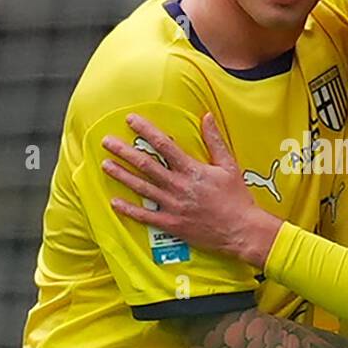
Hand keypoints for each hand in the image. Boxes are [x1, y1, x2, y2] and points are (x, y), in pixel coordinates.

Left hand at [101, 112, 281, 267]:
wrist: (242, 230)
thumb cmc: (237, 198)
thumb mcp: (228, 165)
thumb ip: (214, 140)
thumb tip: (206, 116)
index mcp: (192, 170)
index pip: (164, 145)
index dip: (146, 130)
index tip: (131, 121)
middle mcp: (179, 186)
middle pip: (146, 165)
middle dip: (124, 152)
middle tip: (107, 142)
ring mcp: (173, 206)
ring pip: (142, 188)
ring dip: (122, 176)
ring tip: (105, 165)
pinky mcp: (172, 224)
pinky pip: (146, 216)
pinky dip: (129, 210)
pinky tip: (115, 202)